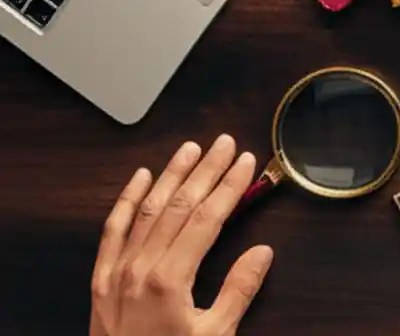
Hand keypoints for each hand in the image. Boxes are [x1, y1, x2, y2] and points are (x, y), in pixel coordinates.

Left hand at [90, 136, 273, 335]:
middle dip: (205, 171)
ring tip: (190, 149)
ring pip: (147, 210)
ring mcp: (117, 271)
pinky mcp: (101, 280)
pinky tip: (140, 177)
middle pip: (179, 206)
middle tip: (223, 144)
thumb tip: (262, 253)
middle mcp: (140, 268)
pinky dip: (126, 200)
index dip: (228, 186)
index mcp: (170, 279)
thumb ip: (238, 292)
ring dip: (171, 175)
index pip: (206, 218)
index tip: (244, 162)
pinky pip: (112, 230)